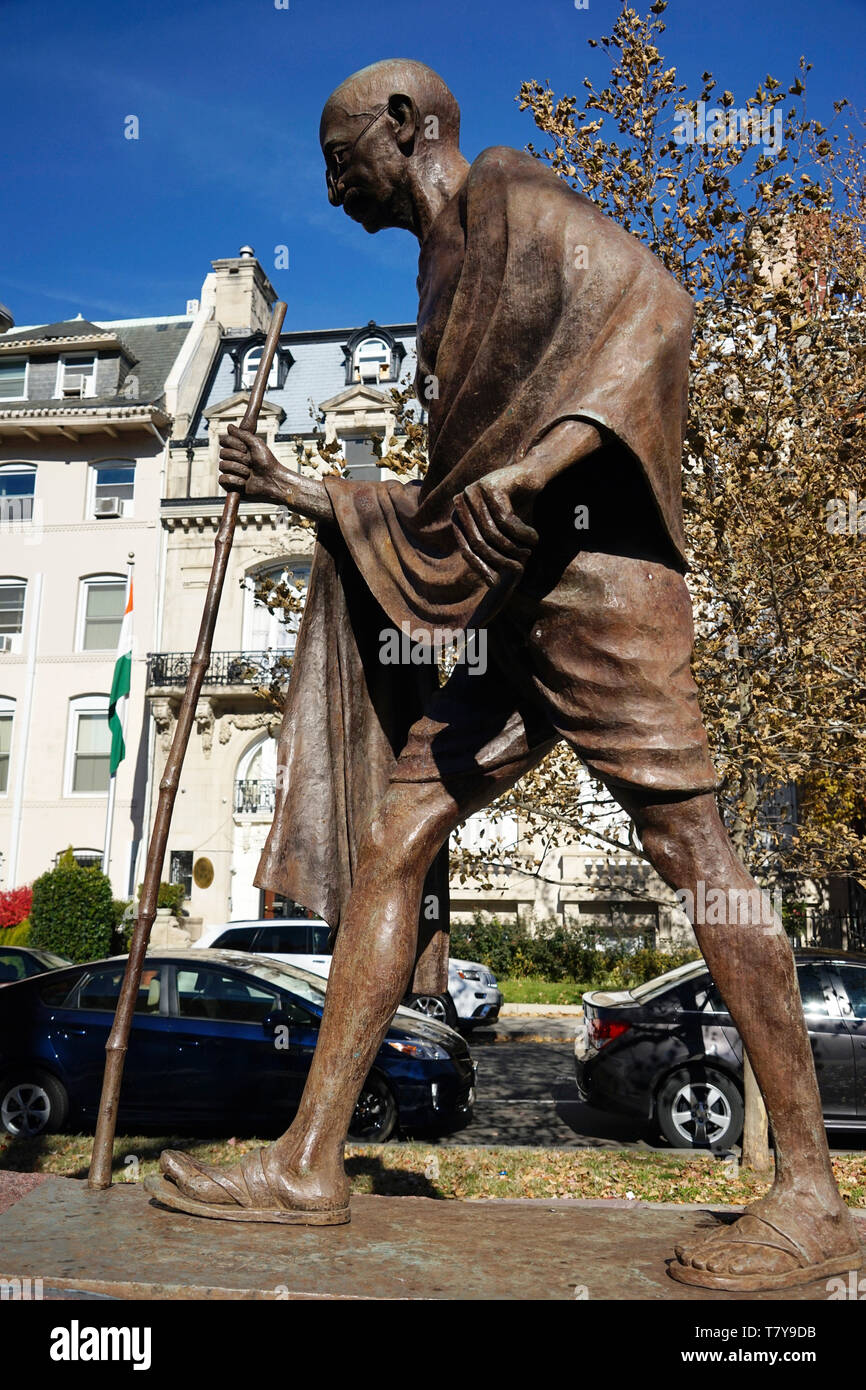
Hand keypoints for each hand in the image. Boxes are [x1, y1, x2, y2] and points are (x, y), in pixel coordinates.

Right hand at [218, 424, 283, 502]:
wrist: (272, 480)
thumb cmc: (267, 462)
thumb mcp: (256, 443)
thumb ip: (242, 434)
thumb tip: (229, 426)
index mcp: (238, 447)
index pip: (223, 440)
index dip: (233, 444)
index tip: (245, 448)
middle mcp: (232, 458)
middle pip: (222, 453)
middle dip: (239, 458)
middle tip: (251, 463)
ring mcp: (230, 471)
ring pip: (222, 466)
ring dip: (239, 469)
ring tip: (249, 473)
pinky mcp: (230, 484)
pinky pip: (222, 479)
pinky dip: (234, 480)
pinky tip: (244, 482)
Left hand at [451, 462, 539, 587]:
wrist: (532, 475)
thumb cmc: (517, 506)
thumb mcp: (501, 532)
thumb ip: (492, 551)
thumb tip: (490, 582)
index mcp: (459, 514)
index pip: (466, 547)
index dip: (480, 567)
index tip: (494, 582)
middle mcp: (462, 501)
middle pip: (478, 541)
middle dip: (499, 559)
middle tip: (519, 569)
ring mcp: (474, 491)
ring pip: (492, 533)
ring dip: (513, 547)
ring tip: (528, 552)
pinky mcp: (491, 486)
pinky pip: (506, 520)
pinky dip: (522, 533)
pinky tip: (534, 537)